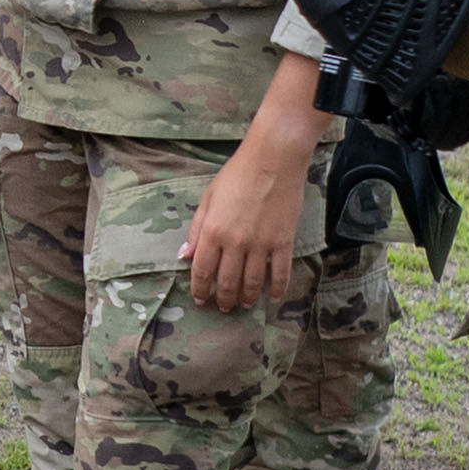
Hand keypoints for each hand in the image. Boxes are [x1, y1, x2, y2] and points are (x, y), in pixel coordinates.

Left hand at [182, 65, 321, 312]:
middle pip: (227, 281)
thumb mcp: (207, 200)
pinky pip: (280, 273)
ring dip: (246, 298)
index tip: (200, 299)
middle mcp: (235, 242)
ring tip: (243, 305)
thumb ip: (196, 231)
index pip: (202, 270)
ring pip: (253, 282)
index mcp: (212, 232)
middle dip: (223, 299)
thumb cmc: (236, 176)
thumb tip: (185, 256)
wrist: (273, 161)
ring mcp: (261, 244)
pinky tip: (273, 298)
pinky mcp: (284, 242)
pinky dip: (276, 289)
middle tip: (222, 307)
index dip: (200, 289)